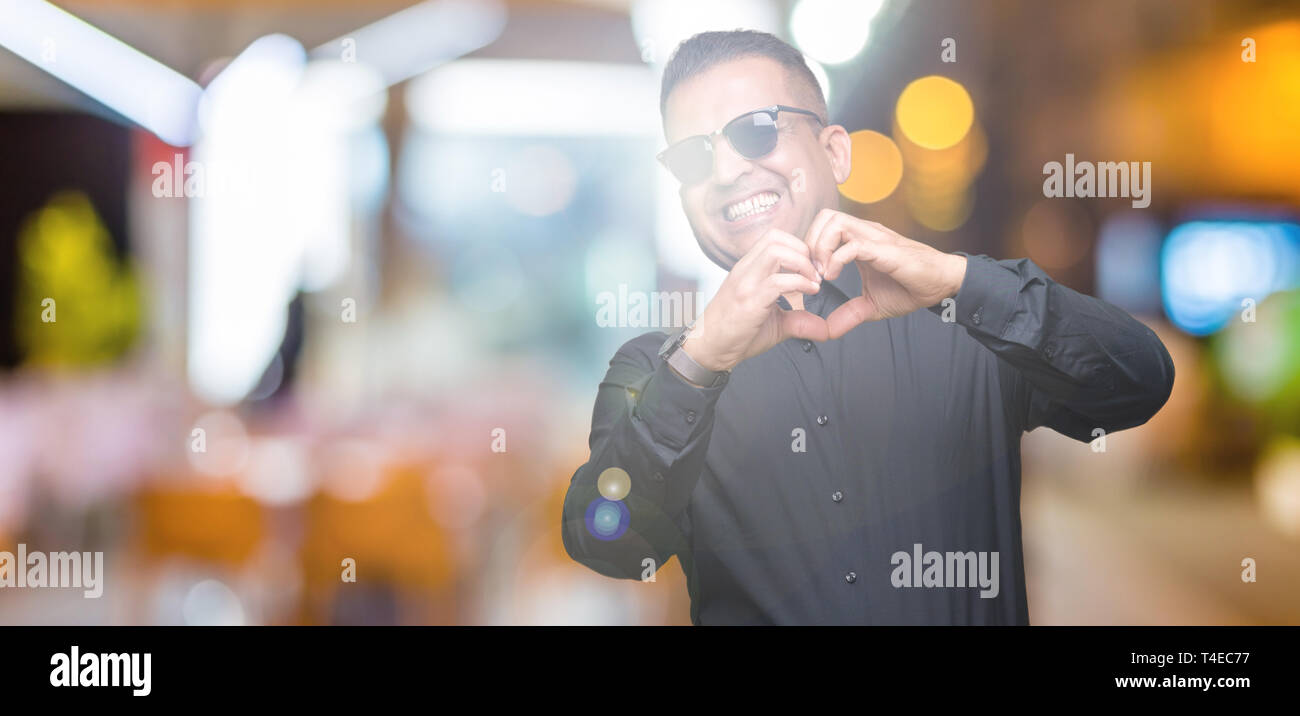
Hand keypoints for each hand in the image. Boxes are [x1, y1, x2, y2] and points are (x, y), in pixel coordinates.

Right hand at [683, 228, 827, 371]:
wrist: (709, 350)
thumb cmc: (735, 334)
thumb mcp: (773, 323)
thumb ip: (799, 320)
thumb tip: (824, 328)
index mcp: (748, 269)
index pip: (773, 238)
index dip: (798, 247)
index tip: (812, 268)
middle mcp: (745, 270)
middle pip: (775, 237)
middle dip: (803, 251)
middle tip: (816, 273)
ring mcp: (745, 283)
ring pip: (776, 251)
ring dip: (802, 263)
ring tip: (813, 282)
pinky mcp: (749, 300)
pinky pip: (778, 281)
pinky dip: (801, 283)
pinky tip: (810, 293)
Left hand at [804, 209, 966, 338]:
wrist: (941, 285)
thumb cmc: (910, 288)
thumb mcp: (871, 305)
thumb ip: (848, 314)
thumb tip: (828, 331)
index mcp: (858, 240)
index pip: (824, 226)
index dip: (810, 246)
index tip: (811, 274)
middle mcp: (865, 233)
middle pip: (825, 216)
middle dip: (811, 241)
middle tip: (813, 270)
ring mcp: (875, 238)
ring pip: (836, 222)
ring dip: (821, 247)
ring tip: (823, 272)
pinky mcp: (885, 250)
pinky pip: (853, 244)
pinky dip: (836, 259)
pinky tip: (833, 276)